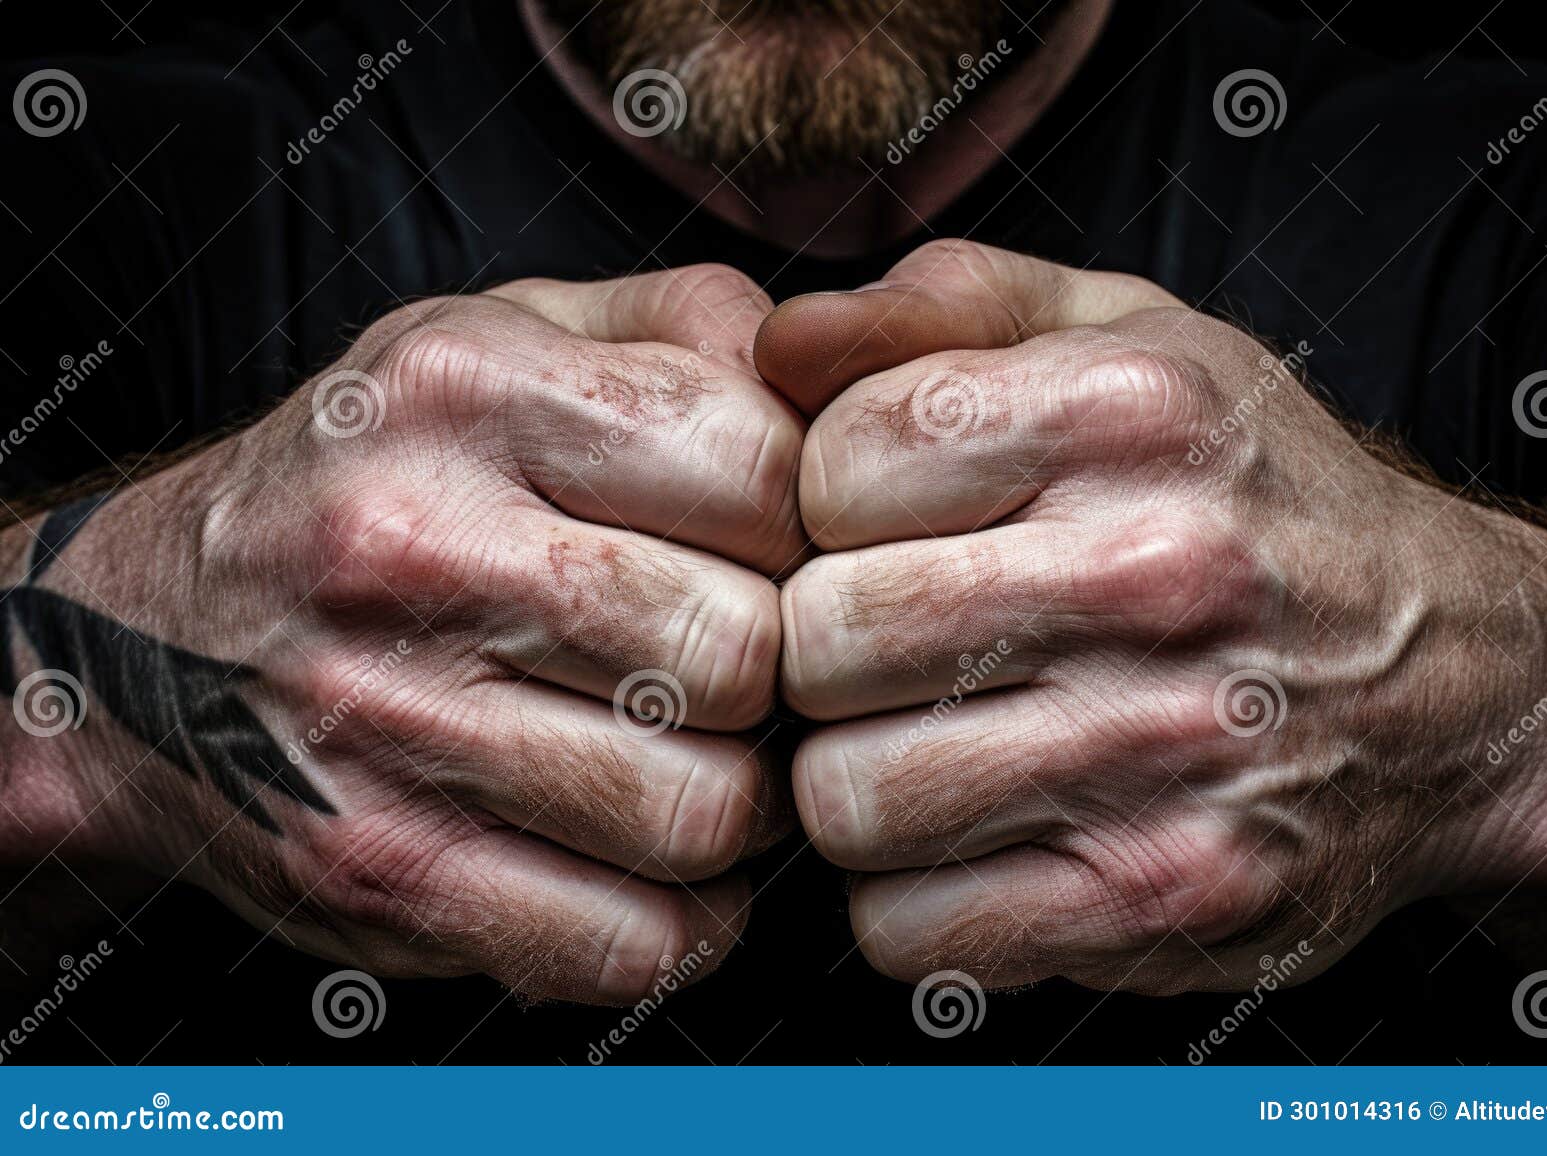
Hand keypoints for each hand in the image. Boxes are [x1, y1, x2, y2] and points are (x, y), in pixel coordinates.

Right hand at [2, 264, 802, 1003]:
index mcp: (471, 389)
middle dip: (778, 679)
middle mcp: (414, 547)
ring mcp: (388, 722)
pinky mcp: (380, 870)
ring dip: (743, 809)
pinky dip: (686, 924)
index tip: (770, 558)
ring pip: (703, 811)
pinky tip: (665, 867)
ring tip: (706, 764)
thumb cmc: (367, 480)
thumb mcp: (500, 336)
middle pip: (743, 654)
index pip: (764, 474)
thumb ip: (680, 326)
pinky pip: (626, 941)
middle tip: (743, 676)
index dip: (806, 532)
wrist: (136, 644)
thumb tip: (831, 373)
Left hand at [757, 239, 1546, 993]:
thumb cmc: (1255, 497)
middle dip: (824, 649)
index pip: (833, 463)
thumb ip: (944, 308)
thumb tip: (779, 342)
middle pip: (821, 639)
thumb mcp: (1129, 336)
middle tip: (887, 649)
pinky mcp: (1159, 895)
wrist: (1451, 678)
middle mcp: (1154, 577)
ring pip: (845, 798)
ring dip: (856, 779)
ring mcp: (1160, 752)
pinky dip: (908, 894)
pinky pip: (909, 927)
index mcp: (1127, 415)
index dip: (821, 504)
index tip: (876, 528)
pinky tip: (969, 834)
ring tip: (929, 739)